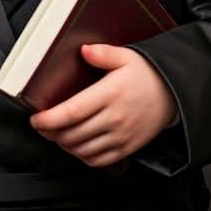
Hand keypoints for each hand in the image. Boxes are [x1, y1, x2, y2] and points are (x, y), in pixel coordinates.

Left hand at [29, 44, 177, 168]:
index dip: (50, 119)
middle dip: (52, 133)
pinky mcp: (128, 148)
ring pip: (84, 149)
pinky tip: (76, 147)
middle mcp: (115, 118)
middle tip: (42, 126)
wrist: (174, 94)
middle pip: (73, 134)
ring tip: (56, 135)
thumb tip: (84, 50)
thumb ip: (103, 53)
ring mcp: (122, 136)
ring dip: (65, 145)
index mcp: (110, 94)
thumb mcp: (126, 57)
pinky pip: (100, 160)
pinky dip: (83, 157)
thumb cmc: (147, 75)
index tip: (35, 120)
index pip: (72, 112)